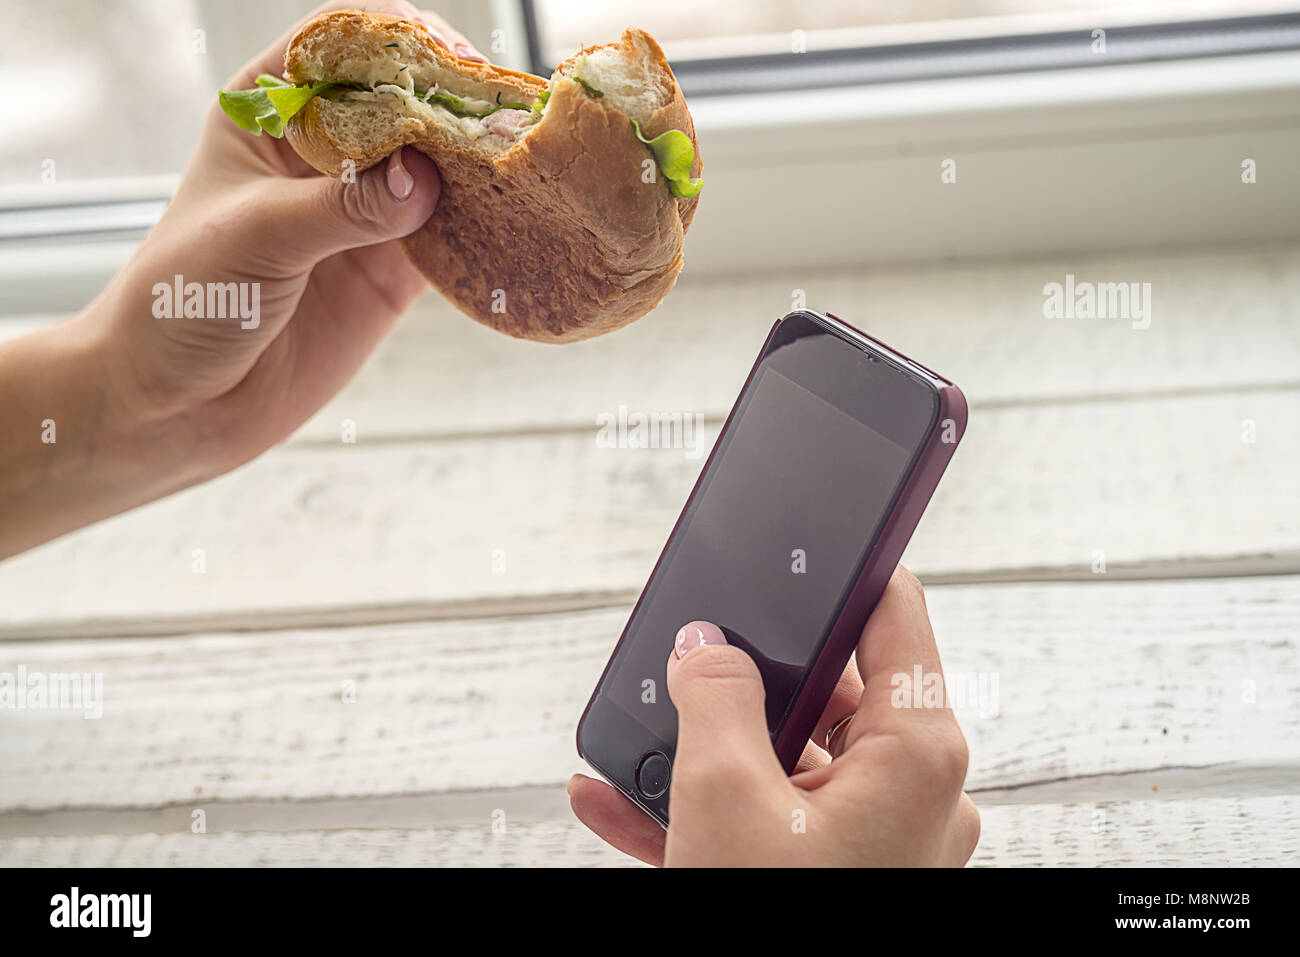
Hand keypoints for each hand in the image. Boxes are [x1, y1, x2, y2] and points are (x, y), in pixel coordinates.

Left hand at [0, 2, 482, 557]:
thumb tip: (423, 178)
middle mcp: (323, 153)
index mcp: (268, 114)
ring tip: (526, 171)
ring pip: (436, 170)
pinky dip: (482, 234)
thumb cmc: (181, 303)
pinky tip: (514, 230)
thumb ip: (338, 207)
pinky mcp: (390, 272)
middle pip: (404, 101)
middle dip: (455, 105)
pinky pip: (449, 240)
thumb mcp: (254, 240)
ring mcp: (362, 213)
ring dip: (479, 169)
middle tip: (508, 122)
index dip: (399, 40)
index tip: (453, 62)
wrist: (179, 406)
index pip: (340, 46)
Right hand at [568, 567, 980, 866]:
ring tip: (636, 744)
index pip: (895, 619)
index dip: (851, 572)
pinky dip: (707, 808)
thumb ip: (713, 698)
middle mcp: (912, 794)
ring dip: (706, 754)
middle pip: (829, 695)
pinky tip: (625, 802)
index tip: (823, 536)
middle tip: (689, 667)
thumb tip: (706, 647)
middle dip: (745, 685)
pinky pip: (771, 820)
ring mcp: (876, 841)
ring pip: (788, 764)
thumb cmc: (777, 920)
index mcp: (917, 754)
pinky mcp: (837, 874)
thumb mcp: (725, 794)